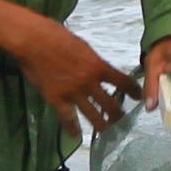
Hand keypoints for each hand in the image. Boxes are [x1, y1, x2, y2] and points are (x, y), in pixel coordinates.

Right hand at [0, 11, 130, 125]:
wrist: (32, 40)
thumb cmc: (55, 35)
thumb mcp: (82, 45)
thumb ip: (91, 60)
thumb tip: (96, 68)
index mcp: (97, 65)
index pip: (122, 81)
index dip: (132, 91)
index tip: (138, 97)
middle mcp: (88, 82)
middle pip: (109, 103)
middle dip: (118, 114)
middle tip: (122, 120)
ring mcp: (72, 92)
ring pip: (92, 114)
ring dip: (102, 125)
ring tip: (108, 132)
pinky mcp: (56, 98)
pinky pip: (67, 117)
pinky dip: (72, 128)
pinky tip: (76, 135)